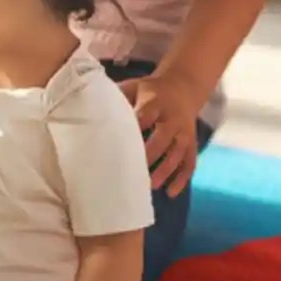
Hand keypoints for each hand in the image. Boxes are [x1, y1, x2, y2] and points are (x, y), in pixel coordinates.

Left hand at [118, 71, 203, 197]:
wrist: (183, 88)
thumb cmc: (149, 90)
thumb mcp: (134, 86)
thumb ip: (117, 96)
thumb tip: (89, 107)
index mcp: (155, 102)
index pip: (144, 116)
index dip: (134, 129)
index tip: (118, 143)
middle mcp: (172, 118)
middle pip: (162, 138)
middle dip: (148, 155)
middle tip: (132, 172)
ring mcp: (184, 133)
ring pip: (177, 153)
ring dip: (164, 171)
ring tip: (149, 186)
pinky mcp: (192, 144)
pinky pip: (189, 163)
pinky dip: (181, 179)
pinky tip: (170, 194)